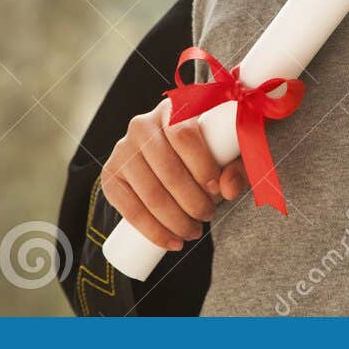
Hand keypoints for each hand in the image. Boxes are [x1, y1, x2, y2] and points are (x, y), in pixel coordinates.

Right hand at [100, 96, 250, 250]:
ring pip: (150, 192)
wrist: (179, 154)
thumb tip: (228, 189)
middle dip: (192, 201)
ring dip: (175, 220)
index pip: (183, 134)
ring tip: (194, 231)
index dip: (201, 165)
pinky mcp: (111, 174)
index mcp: (173, 108)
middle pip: (168, 168)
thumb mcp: (230, 152)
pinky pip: (127, 207)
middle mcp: (142, 124)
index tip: (217, 190)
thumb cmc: (210, 149)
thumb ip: (237, 167)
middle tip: (208, 216)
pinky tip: (170, 241)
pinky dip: (151, 230)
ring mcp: (122, 149)